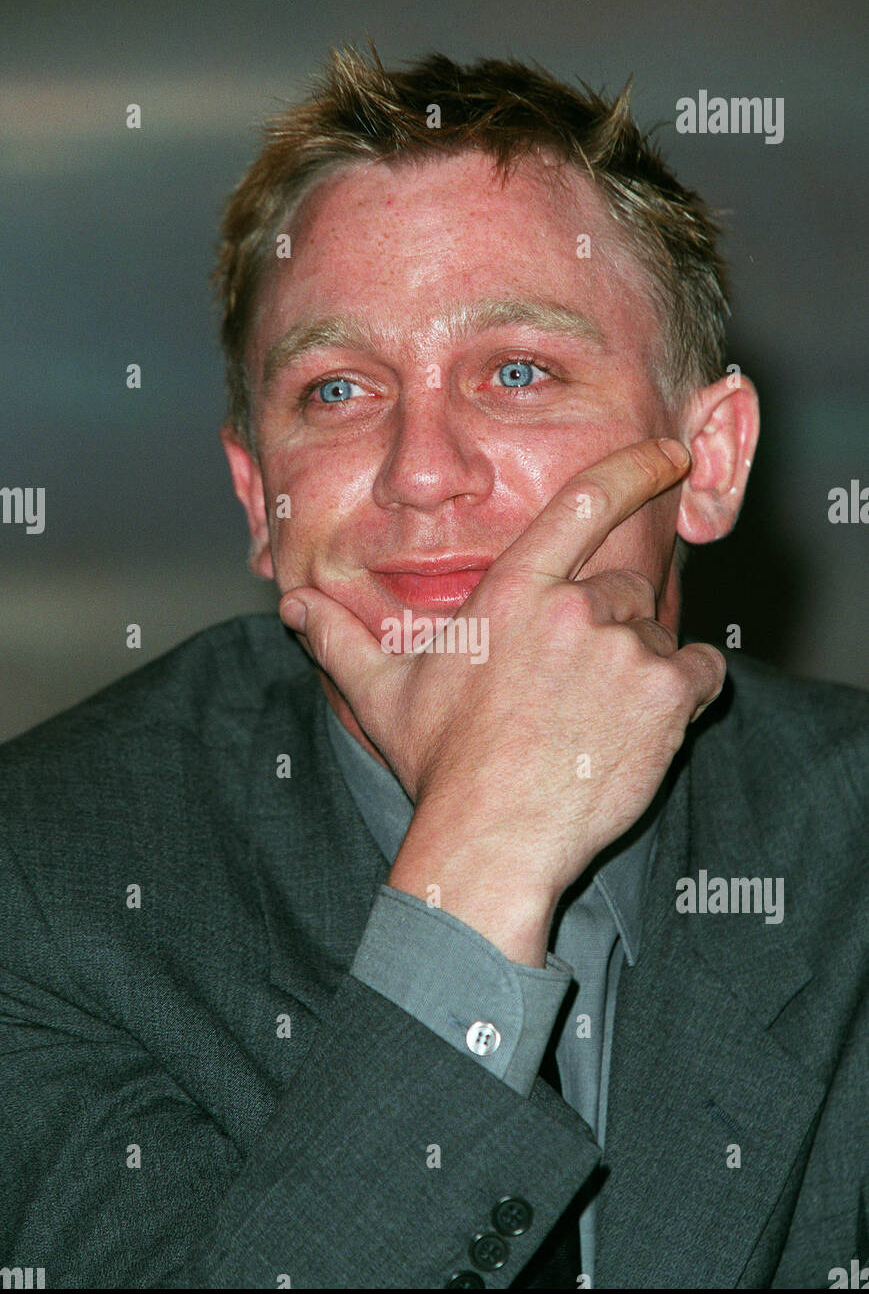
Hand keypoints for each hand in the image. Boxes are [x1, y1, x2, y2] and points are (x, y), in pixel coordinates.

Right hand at [279, 438, 724, 964]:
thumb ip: (339, 638)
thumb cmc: (439, 765)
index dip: (635, 468)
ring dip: (639, 669)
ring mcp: (624, 649)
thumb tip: (290, 605)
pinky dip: (685, 695)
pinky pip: (703, 673)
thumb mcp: (382, 695)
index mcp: (514, 592)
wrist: (491, 838)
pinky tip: (641, 729)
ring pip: (657, 638)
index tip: (669, 454)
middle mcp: (573, 608)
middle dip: (607, 626)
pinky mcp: (667, 694)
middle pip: (621, 590)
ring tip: (594, 722)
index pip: (584, 503)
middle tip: (575, 685)